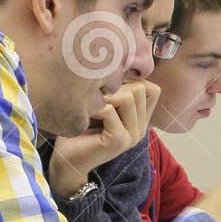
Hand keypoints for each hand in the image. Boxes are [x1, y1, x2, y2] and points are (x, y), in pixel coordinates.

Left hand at [48, 80, 159, 198]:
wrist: (68, 161)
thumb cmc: (80, 129)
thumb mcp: (103, 105)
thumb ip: (117, 90)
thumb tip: (120, 60)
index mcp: (141, 119)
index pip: (152, 88)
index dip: (131, 80)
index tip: (109, 87)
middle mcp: (141, 128)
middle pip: (141, 87)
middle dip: (116, 87)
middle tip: (97, 98)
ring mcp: (132, 136)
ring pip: (129, 96)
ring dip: (106, 96)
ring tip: (92, 106)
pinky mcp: (119, 141)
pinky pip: (111, 110)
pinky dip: (95, 108)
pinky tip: (86, 116)